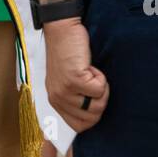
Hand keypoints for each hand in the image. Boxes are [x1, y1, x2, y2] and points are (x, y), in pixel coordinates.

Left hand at [43, 18, 108, 132]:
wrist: (62, 30)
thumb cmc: (68, 52)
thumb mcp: (66, 81)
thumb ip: (75, 99)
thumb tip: (93, 115)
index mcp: (56, 101)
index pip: (79, 126)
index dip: (94, 114)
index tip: (93, 96)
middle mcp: (58, 98)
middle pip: (92, 118)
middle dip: (100, 100)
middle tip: (92, 81)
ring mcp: (65, 90)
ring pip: (98, 105)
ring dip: (101, 87)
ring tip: (90, 72)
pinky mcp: (74, 79)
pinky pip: (100, 88)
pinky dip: (101, 76)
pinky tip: (89, 65)